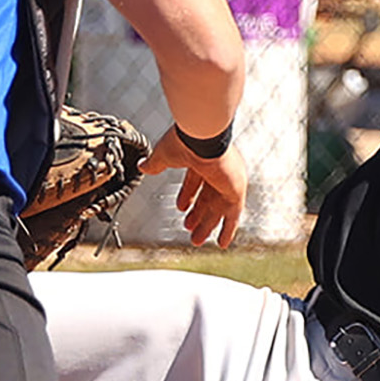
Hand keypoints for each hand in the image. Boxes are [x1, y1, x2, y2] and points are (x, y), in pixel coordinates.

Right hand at [141, 128, 245, 248]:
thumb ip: (155, 163)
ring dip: (207, 225)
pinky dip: (228, 229)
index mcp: (201, 159)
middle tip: (189, 228)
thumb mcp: (164, 154)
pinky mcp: (236, 191)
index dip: (187, 195)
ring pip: (217, 209)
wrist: (203, 137)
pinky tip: (222, 243)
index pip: (194, 182)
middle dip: (197, 215)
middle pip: (207, 198)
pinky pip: (234, 215)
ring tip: (196, 240)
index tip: (181, 208)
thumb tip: (143, 166)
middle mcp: (216, 170)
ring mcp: (227, 181)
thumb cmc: (186, 140)